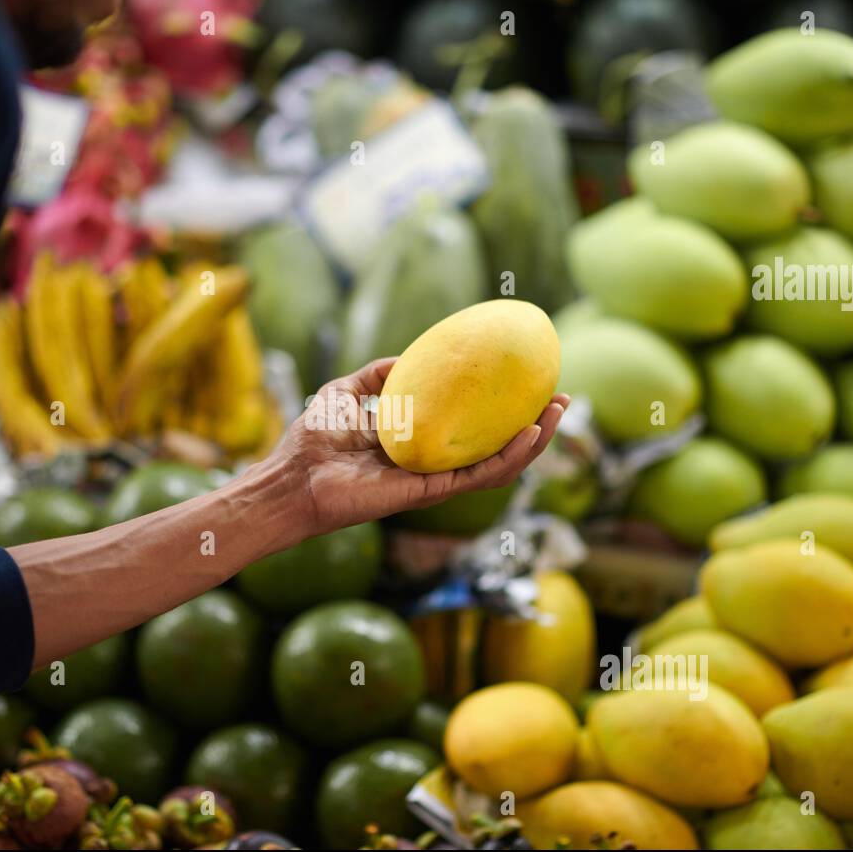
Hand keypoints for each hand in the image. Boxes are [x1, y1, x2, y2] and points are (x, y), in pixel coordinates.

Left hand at [276, 358, 567, 536]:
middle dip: (534, 428)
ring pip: (497, 467)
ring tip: (556, 416)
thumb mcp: (346, 392)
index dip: (503, 410)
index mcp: (418, 444)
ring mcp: (432, 481)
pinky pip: (476, 477)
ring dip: (532, 444)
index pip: (471, 430)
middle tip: (561, 401)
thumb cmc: (311, 438)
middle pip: (495, 449)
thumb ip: (377, 375)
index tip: (529, 383)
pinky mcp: (427, 495)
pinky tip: (527, 434)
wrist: (291, 476)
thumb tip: (408, 356)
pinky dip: (507, 459)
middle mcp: (432, 464)